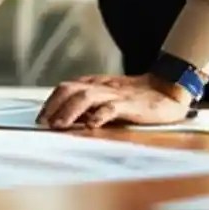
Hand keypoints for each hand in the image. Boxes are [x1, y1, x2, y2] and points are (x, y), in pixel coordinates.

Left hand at [37, 74, 191, 129]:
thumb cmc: (136, 97)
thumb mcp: (108, 97)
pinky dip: (99, 115)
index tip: (40, 118)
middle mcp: (100, 86)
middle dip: (53, 106)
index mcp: (94, 84)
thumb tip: (66, 117)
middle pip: (69, 89)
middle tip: (43, 123)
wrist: (168, 89)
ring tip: (59, 125)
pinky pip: (111, 107)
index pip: (65, 88)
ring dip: (68, 111)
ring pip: (85, 97)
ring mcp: (114, 94)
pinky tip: (90, 125)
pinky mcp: (130, 104)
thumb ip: (90, 103)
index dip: (50, 102)